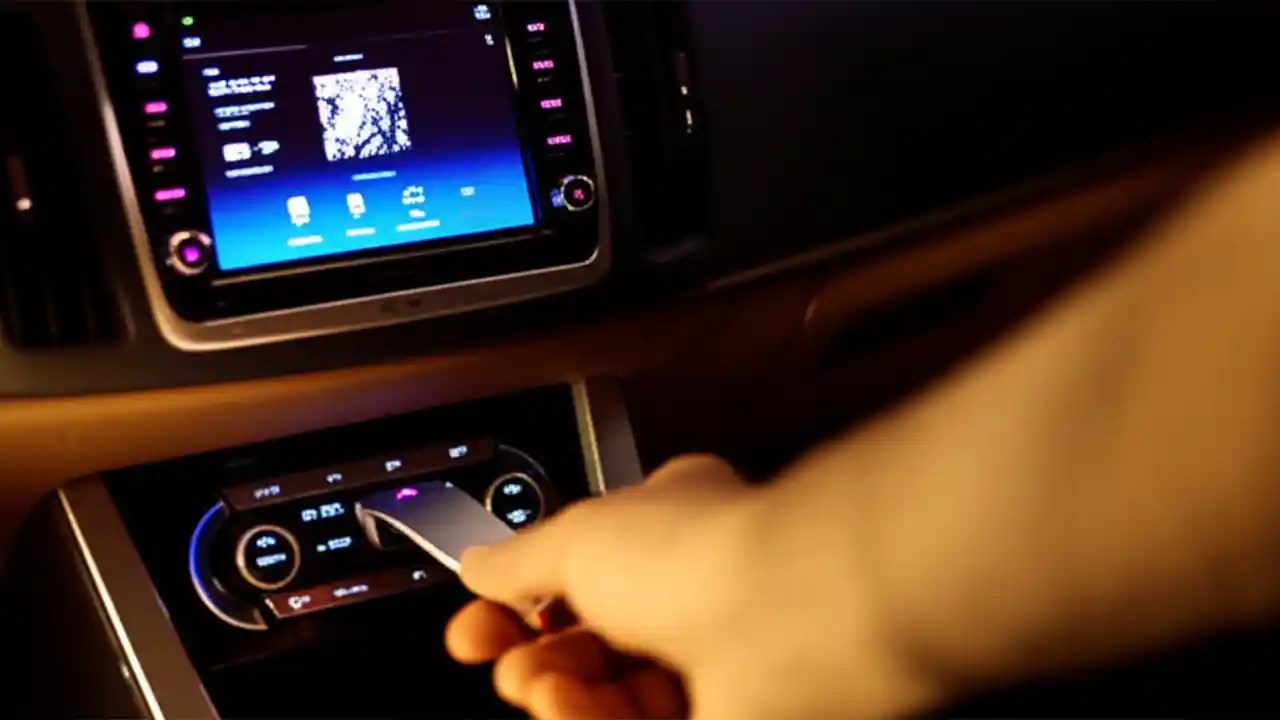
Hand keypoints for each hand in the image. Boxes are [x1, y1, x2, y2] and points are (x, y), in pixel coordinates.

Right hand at [445, 455, 758, 718]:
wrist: (790, 621)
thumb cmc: (704, 555)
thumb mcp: (579, 538)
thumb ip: (521, 559)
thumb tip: (479, 565)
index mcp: (669, 532)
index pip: (582, 572)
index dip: (522, 598)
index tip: (478, 621)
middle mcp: (695, 598)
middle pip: (593, 644)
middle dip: (532, 654)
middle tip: (501, 656)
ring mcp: (713, 671)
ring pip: (611, 699)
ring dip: (557, 694)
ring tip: (536, 685)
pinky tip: (562, 710)